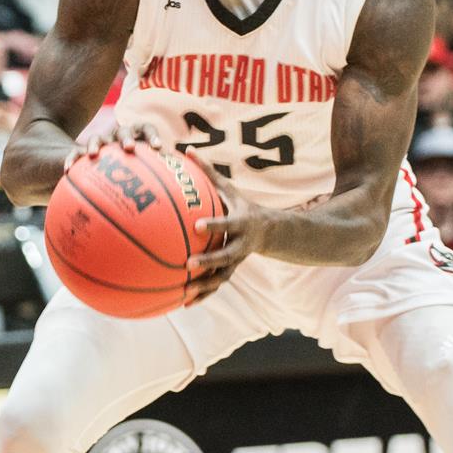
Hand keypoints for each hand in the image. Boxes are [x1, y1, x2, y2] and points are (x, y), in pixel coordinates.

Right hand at [65, 121, 160, 169]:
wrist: (106, 168)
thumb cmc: (134, 173)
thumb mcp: (148, 175)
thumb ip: (160, 177)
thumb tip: (178, 193)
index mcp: (137, 137)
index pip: (146, 129)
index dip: (152, 136)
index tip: (158, 148)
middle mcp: (118, 137)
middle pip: (122, 131)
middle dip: (125, 139)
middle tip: (129, 149)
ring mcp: (101, 143)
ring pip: (97, 139)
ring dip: (96, 144)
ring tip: (94, 154)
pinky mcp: (84, 152)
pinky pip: (76, 154)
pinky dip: (71, 159)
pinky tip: (67, 170)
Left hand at [185, 172, 265, 304]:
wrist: (269, 231)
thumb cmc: (241, 205)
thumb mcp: (229, 188)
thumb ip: (208, 171)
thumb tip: (186, 149)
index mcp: (240, 223)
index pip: (227, 224)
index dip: (214, 225)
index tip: (197, 226)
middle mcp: (240, 245)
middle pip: (226, 256)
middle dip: (208, 262)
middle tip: (187, 265)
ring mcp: (237, 261)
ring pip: (222, 277)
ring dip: (204, 287)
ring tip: (184, 292)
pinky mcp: (231, 271)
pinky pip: (216, 286)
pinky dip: (202, 296)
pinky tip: (183, 304)